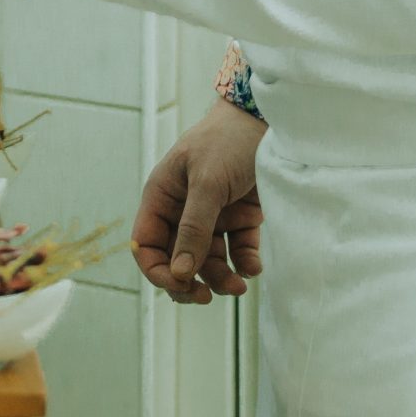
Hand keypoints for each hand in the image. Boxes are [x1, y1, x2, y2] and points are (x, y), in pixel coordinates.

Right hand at [133, 100, 265, 305]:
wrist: (268, 119)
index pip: (147, 245)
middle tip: (208, 297)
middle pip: (178, 259)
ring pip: (209, 260)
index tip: (181, 285)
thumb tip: (180, 273)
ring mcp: (213, 214)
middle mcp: (184, 208)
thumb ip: (194, 229)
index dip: (158, 270)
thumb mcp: (208, 183)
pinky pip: (237, 250)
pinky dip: (244, 262)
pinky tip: (253, 267)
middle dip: (192, 280)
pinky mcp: (241, 216)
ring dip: (222, 277)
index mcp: (163, 196)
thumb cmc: (228, 141)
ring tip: (240, 285)